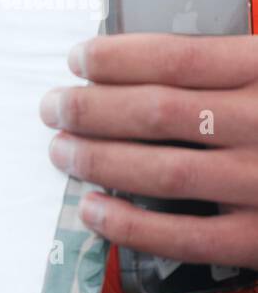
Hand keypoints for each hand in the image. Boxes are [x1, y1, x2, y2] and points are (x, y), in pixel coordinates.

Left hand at [41, 33, 257, 266]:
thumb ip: (239, 59)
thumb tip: (151, 55)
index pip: (180, 58)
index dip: (117, 58)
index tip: (78, 58)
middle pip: (158, 112)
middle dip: (91, 108)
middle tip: (53, 106)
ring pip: (161, 171)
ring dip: (99, 160)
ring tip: (61, 150)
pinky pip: (183, 237)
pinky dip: (129, 224)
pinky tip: (93, 210)